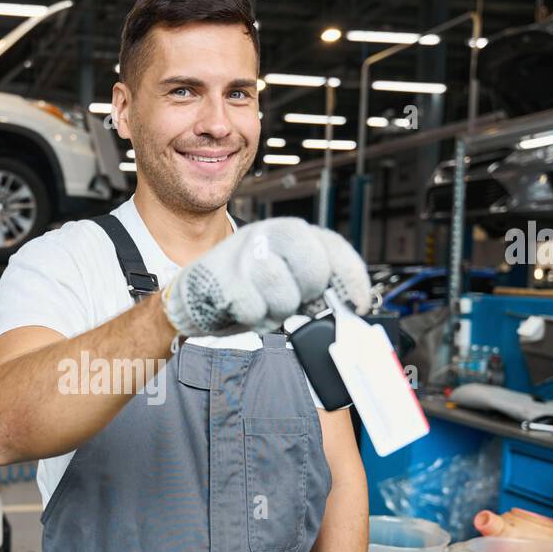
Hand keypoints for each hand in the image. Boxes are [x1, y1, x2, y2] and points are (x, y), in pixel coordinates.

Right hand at [162, 218, 371, 336]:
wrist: (193, 293)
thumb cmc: (245, 287)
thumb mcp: (284, 276)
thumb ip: (315, 283)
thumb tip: (345, 304)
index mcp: (290, 232)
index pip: (334, 248)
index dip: (352, 279)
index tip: (359, 304)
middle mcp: (268, 234)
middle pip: (315, 270)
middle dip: (308, 296)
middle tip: (292, 302)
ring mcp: (245, 253)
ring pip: (285, 296)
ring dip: (277, 312)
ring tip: (262, 306)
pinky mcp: (225, 277)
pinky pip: (255, 309)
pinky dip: (253, 319)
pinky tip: (243, 310)